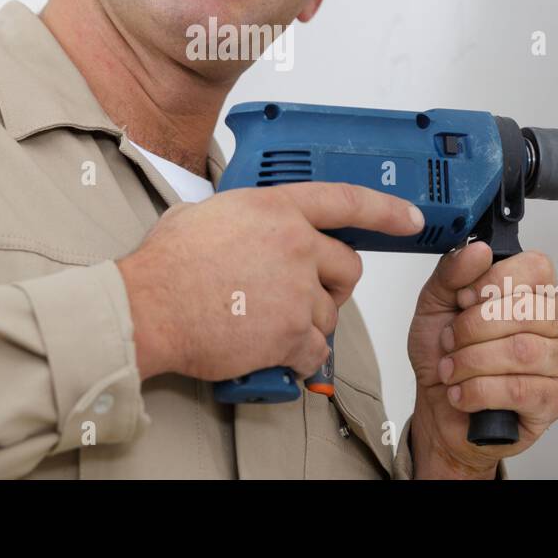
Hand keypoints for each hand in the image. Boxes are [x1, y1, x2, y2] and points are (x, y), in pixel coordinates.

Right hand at [117, 182, 423, 381]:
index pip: (347, 201)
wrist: (148, 308)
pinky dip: (297, 356)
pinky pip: (316, 350)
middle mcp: (295, 244)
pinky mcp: (291, 332)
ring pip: (330, 313)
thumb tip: (245, 224)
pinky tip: (268, 349)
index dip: (386, 210)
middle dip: (333, 285)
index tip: (409, 217)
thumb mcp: (205, 213)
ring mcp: (296, 290)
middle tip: (305, 296)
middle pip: (347, 267)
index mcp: (276, 209)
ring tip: (265, 324)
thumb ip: (242, 215)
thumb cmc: (166, 265)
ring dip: (306, 324)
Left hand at [405, 242, 557, 477]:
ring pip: (521, 351)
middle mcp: (556, 324)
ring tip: (452, 370)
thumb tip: (478, 250)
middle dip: (473, 327)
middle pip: (526, 310)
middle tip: (450, 341)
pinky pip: (519, 390)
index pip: (536, 268)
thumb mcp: (435, 304)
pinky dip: (478, 391)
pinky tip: (462, 393)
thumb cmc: (446, 355)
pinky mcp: (555, 400)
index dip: (495, 281)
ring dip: (472, 361)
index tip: (464, 298)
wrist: (439, 409)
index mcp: (534, 293)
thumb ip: (452, 272)